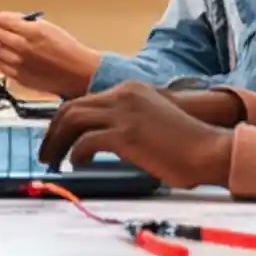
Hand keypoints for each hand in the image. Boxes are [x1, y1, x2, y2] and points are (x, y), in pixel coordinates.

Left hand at [0, 13, 100, 98]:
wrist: (79, 72)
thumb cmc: (68, 50)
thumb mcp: (49, 28)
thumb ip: (26, 24)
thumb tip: (8, 21)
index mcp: (32, 31)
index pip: (1, 21)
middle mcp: (23, 47)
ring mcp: (20, 64)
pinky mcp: (20, 78)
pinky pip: (0, 67)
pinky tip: (4, 57)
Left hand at [38, 82, 233, 187]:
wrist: (209, 149)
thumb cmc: (186, 143)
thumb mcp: (152, 120)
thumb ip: (127, 122)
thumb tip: (99, 140)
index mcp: (130, 90)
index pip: (84, 101)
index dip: (64, 121)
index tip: (56, 139)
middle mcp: (124, 95)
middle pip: (71, 107)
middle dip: (52, 131)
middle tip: (45, 153)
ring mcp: (125, 112)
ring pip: (73, 120)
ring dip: (57, 142)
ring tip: (51, 162)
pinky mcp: (126, 134)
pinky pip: (87, 141)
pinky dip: (76, 154)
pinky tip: (75, 165)